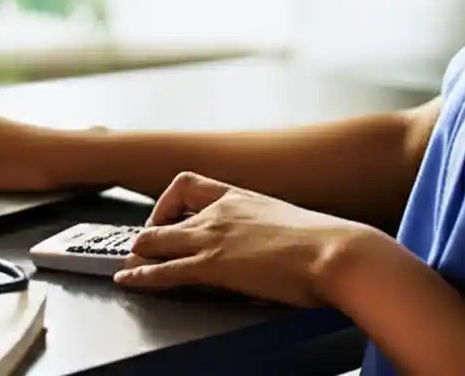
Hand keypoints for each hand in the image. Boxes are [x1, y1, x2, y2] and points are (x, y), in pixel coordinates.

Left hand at [114, 172, 369, 307]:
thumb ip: (274, 233)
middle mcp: (222, 211)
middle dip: (150, 232)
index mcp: (243, 196)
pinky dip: (141, 276)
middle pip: (166, 214)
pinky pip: (163, 270)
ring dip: (138, 253)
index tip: (166, 216)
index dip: (169, 201)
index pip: (190, 184)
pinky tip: (129, 281)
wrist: (339, 253)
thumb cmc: (329, 246)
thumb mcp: (293, 226)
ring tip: (126, 265)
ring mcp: (214, 237)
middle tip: (143, 248)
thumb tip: (274, 253)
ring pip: (156, 240)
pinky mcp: (212, 266)